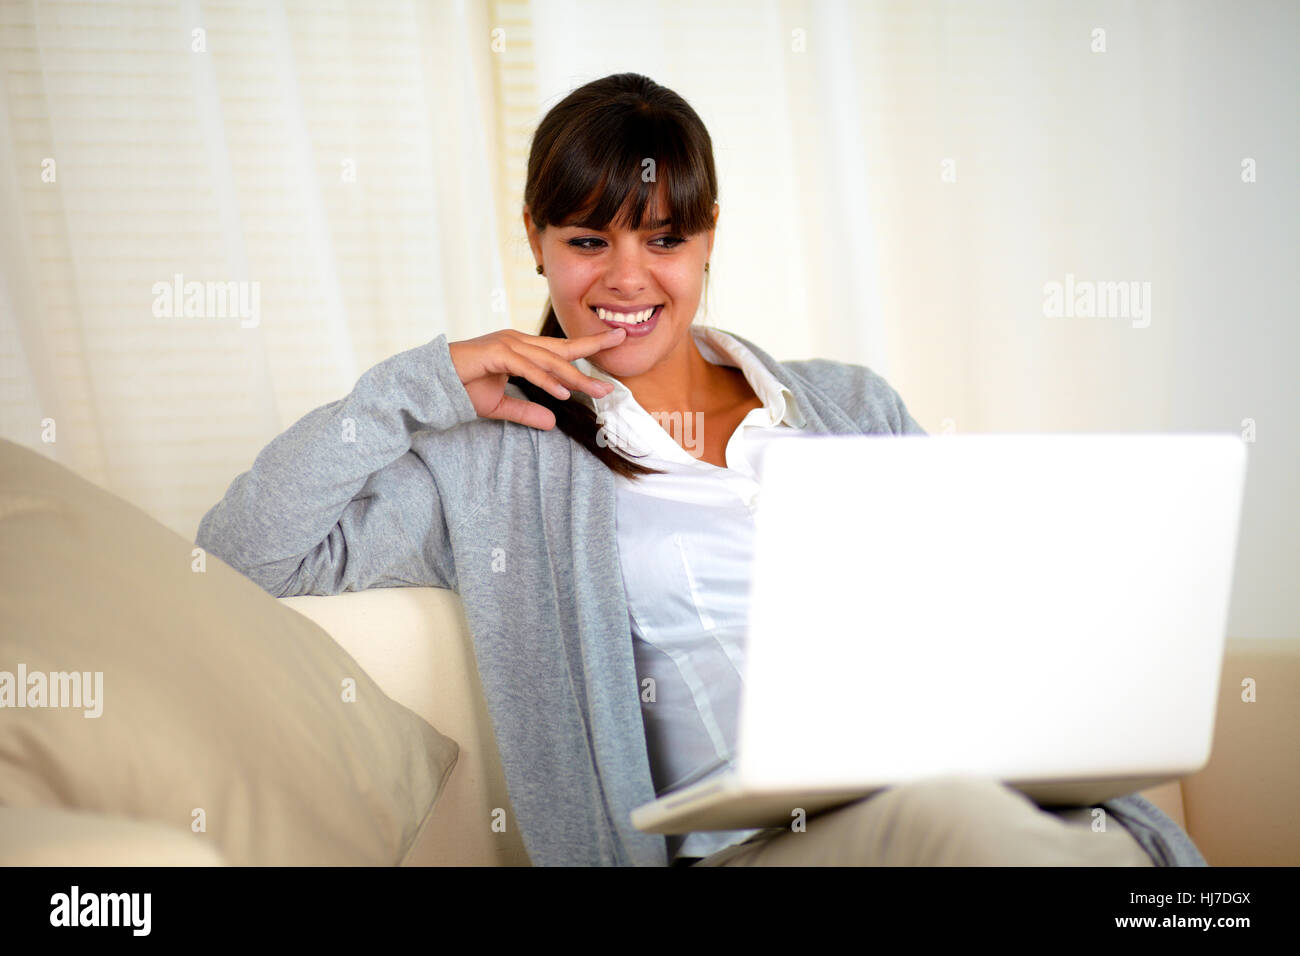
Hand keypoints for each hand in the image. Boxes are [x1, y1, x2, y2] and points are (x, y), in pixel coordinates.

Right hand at [447, 326, 625, 429]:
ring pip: (549, 360)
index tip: (614, 342)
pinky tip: (563, 393)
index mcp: (521, 350)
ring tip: (599, 390)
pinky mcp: (495, 353)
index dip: (588, 347)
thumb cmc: (461, 389)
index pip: (561, 350)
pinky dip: (546, 380)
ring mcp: (506, 344)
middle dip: (593, 345)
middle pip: (562, 348)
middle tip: (621, 339)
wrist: (430, 384)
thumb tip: (551, 422)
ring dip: (575, 376)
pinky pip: (527, 368)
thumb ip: (526, 411)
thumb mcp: (500, 406)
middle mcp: (517, 342)